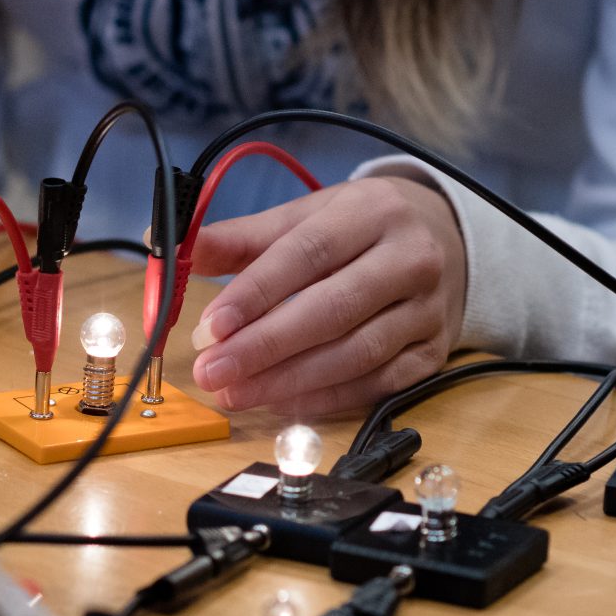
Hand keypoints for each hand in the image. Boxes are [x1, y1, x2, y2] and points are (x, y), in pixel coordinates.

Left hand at [185, 175, 468, 415]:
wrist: (447, 239)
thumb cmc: (361, 229)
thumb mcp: (308, 215)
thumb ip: (242, 238)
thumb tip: (168, 244)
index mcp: (372, 211)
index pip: (308, 253)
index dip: (257, 292)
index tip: (210, 326)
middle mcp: (410, 259)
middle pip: (332, 310)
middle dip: (265, 347)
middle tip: (213, 371)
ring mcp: (427, 310)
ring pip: (355, 354)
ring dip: (289, 381)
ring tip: (235, 392)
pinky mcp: (433, 353)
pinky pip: (377, 385)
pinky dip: (326, 398)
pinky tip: (281, 403)